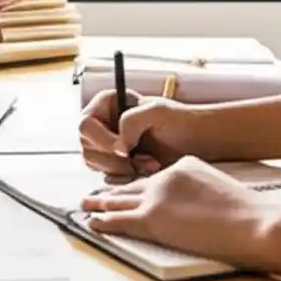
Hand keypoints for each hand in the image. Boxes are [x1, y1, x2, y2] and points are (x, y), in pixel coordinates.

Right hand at [77, 89, 205, 181]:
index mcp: (107, 103)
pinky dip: (125, 177)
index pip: (86, 125)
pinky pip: (107, 175)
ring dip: (122, 169)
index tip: (125, 150)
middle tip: (139, 160)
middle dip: (114, 160)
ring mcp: (106, 143)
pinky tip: (145, 169)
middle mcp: (102, 122)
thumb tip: (119, 143)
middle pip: (87, 148)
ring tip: (149, 163)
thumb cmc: (180, 120)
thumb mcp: (158, 111)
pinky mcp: (114, 161)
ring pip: (94, 164)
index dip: (103, 140)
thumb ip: (132, 120)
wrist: (194, 140)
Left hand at [82, 156, 277, 266]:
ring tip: (85, 204)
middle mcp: (165, 176)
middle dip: (112, 191)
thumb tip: (194, 210)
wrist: (252, 223)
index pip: (153, 177)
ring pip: (120, 200)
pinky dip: (103, 220)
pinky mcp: (151, 217)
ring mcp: (156, 196)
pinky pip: (119, 219)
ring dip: (100, 203)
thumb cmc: (247, 214)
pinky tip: (92, 221)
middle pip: (132, 185)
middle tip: (94, 193)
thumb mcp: (219, 190)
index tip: (127, 189)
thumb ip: (199, 193)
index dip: (138, 186)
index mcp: (183, 166)